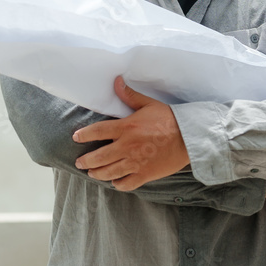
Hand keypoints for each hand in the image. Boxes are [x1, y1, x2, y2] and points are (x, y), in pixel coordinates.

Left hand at [72, 76, 190, 190]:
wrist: (189, 137)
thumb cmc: (169, 119)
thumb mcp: (148, 104)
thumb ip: (129, 95)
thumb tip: (116, 81)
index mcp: (126, 128)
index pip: (97, 132)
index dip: (83, 135)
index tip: (76, 137)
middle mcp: (127, 147)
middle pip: (98, 157)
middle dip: (86, 161)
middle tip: (79, 163)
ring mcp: (135, 163)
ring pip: (109, 172)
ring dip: (97, 174)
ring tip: (92, 173)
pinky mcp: (145, 175)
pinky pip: (126, 183)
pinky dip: (118, 184)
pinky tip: (115, 181)